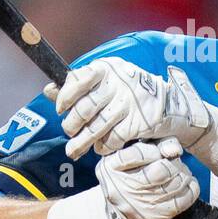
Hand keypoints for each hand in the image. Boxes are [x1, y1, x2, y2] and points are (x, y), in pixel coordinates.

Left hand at [45, 57, 210, 159]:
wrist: (170, 106)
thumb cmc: (129, 94)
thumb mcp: (106, 83)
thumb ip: (77, 87)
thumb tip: (48, 90)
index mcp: (108, 68)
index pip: (77, 80)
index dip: (64, 98)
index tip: (61, 110)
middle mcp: (119, 82)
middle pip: (84, 109)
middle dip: (71, 126)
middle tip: (69, 133)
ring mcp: (130, 102)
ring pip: (96, 128)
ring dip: (82, 142)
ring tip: (75, 150)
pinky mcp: (139, 122)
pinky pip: (112, 139)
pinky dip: (103, 147)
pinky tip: (102, 147)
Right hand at [95, 138, 199, 218]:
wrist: (122, 216)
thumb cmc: (131, 176)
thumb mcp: (132, 156)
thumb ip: (155, 144)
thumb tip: (175, 149)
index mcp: (110, 167)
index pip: (139, 153)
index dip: (155, 150)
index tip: (158, 153)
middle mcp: (121, 188)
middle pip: (161, 171)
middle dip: (173, 163)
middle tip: (174, 162)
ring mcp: (139, 206)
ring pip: (176, 184)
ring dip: (184, 174)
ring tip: (180, 173)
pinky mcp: (155, 218)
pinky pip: (184, 198)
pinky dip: (191, 188)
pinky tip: (185, 185)